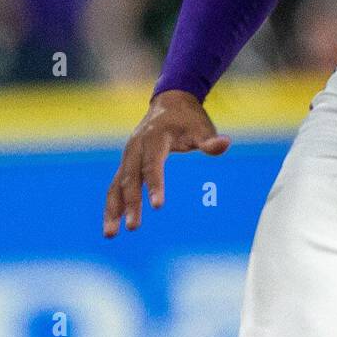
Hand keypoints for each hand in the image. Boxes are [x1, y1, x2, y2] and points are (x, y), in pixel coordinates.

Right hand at [103, 90, 229, 237]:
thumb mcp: (201, 127)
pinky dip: (113, 204)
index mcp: (154, 138)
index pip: (152, 165)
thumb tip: (224, 144)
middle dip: (131, 203)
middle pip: (130, 178)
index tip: (158, 206)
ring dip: (113, 209)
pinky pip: (115, 185)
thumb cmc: (189, 118)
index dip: (154, 185)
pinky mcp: (126, 163)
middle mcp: (135, 147)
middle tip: (134, 227)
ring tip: (111, 234)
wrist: (171, 102)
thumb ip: (210, 140)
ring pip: (116, 184)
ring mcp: (128, 156)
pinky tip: (112, 224)